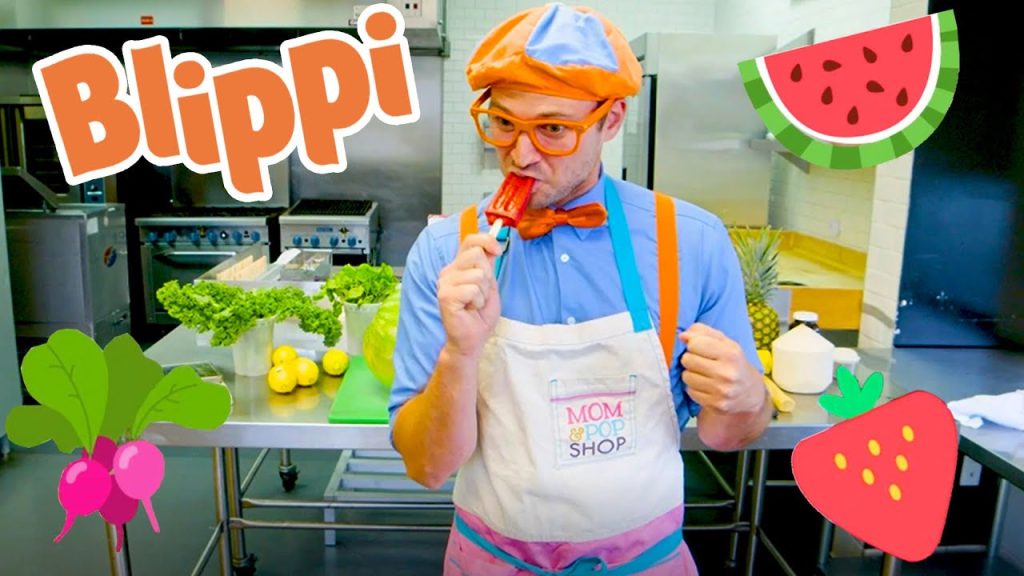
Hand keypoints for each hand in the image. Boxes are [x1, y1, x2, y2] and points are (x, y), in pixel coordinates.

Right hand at [437, 233, 502, 358]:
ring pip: (477, 274)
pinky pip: (472, 290)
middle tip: (481, 293)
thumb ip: (488, 266)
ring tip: (475, 303)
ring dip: (483, 292)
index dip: (487, 240)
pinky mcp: (445, 296)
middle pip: (477, 255)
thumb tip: (491, 247)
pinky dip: (478, 301)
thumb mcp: (490, 286)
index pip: (470, 240)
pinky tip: (470, 309)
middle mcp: (449, 271)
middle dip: (488, 276)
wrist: (472, 339)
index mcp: (458, 266)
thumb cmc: (480, 315)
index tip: (497, 250)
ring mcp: (445, 283)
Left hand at [679, 323, 764, 413]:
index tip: (700, 347)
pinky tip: (705, 386)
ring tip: (703, 374)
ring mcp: (721, 391)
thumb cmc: (734, 362)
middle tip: (701, 362)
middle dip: (691, 358)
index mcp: (731, 353)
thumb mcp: (725, 342)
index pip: (695, 343)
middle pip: (687, 360)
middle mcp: (727, 373)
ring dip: (691, 374)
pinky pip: (690, 391)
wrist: (750, 391)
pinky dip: (694, 387)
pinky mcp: (715, 405)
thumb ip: (703, 332)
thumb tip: (682, 336)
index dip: (693, 344)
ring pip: (686, 376)